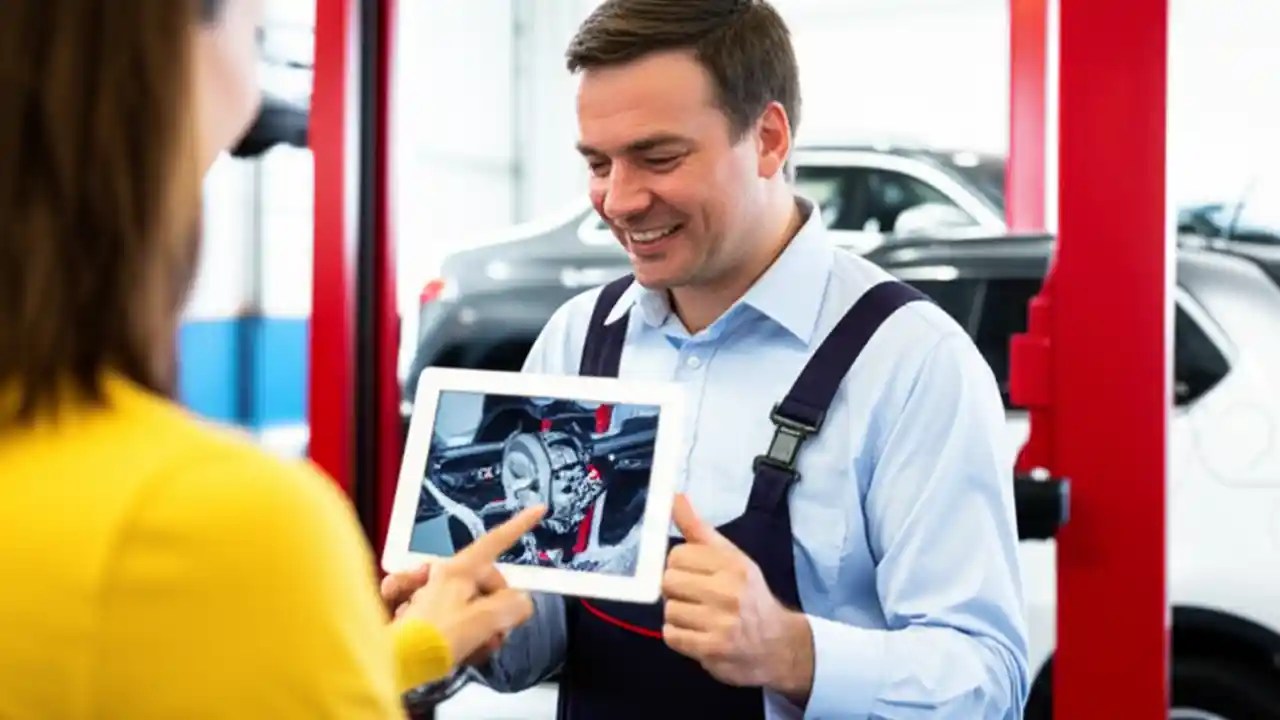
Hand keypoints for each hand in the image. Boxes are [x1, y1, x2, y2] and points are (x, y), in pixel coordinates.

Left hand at [393, 505, 546, 666]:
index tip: (537, 509)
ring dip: (479, 627)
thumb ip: (510, 607)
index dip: (518, 526)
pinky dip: (458, 633)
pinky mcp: (418, 617)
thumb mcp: (483, 622)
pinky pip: (450, 618)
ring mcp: (428, 595)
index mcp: (458, 570)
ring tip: (475, 648)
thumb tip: (522, 602)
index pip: (495, 541)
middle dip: (498, 608)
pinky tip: (451, 646)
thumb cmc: (433, 639)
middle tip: (497, 635)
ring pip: (470, 603)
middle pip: (486, 582)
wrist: (393, 665)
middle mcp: (441, 576)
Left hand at [661, 494, 814, 700]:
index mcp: (732, 565)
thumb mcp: (732, 557)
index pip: (678, 555)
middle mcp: (728, 592)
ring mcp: (720, 623)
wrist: (777, 644)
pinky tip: (698, 633)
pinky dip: (679, 635)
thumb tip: (674, 497)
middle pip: (669, 581)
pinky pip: (671, 635)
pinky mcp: (711, 649)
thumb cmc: (749, 595)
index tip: (693, 573)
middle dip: (676, 590)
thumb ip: (699, 529)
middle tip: (694, 596)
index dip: (679, 565)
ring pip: (669, 610)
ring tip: (700, 616)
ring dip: (678, 614)